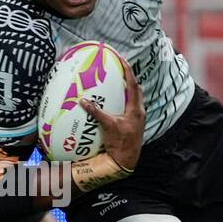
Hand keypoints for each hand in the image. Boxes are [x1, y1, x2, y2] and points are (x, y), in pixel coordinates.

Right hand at [81, 56, 143, 171]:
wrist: (125, 161)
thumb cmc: (120, 144)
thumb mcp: (107, 126)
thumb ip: (96, 112)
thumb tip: (83, 101)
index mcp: (136, 109)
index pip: (134, 85)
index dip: (128, 71)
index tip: (123, 60)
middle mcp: (139, 112)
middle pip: (136, 90)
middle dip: (129, 79)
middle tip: (120, 70)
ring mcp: (138, 119)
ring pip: (134, 99)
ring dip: (127, 91)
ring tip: (117, 83)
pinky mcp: (133, 125)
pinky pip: (129, 108)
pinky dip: (123, 102)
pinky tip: (114, 103)